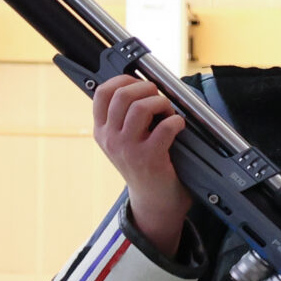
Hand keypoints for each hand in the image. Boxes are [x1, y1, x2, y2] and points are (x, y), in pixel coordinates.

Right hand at [90, 76, 190, 256]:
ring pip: (140, 108)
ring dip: (161, 103)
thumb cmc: (145, 165)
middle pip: (122, 95)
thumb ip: (126, 117)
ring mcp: (128, 148)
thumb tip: (144, 85)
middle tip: (158, 97)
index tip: (140, 83)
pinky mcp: (149, 158)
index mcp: (102, 130)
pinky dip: (176, 122)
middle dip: (146, 88)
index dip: (123, 80)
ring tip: (168, 113)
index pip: (102, 92)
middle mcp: (110, 138)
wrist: (154, 201)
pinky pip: (164, 128)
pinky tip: (178, 127)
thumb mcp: (125, 141)